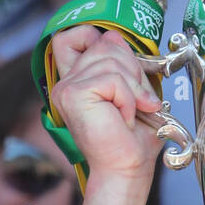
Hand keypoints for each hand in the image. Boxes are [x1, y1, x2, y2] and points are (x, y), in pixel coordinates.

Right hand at [49, 27, 163, 182]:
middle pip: (105, 42)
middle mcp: (66, 81)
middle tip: (137, 101)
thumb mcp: (134, 92)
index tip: (126, 70)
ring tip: (130, 113)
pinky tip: (124, 119)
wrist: (127, 170)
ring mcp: (66, 87)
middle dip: (132, 68)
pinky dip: (128, 98)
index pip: (76, 34)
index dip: (104, 40)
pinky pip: (112, 78)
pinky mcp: (73, 94)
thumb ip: (124, 63)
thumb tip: (117, 37)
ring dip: (133, 87)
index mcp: (77, 80)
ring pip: (111, 57)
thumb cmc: (132, 141)